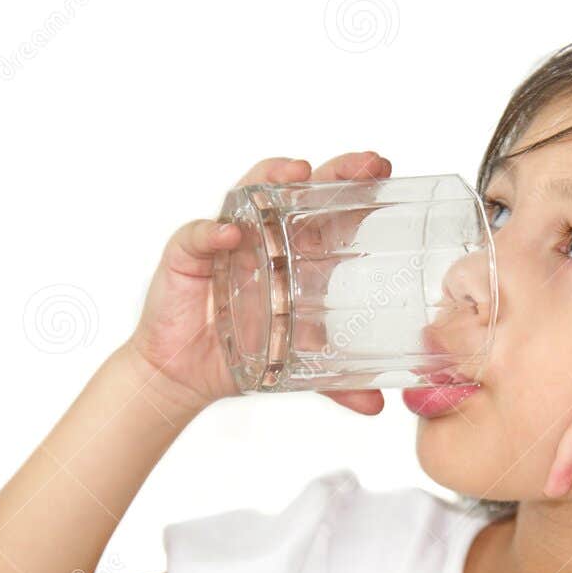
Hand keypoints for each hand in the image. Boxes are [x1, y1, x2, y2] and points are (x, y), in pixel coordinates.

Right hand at [127, 151, 391, 414]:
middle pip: (301, 191)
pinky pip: (198, 236)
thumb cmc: (243, 353)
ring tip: (295, 173)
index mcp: (298, 256)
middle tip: (362, 165)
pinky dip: (212, 233)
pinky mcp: (188, 255)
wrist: (187, 374)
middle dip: (332, 172)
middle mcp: (266, 238)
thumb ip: (336, 386)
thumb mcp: (297, 368)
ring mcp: (227, 240)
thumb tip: (375, 407)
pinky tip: (228, 235)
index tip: (384, 170)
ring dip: (271, 178)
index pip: (333, 211)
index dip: (358, 187)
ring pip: (249, 195)